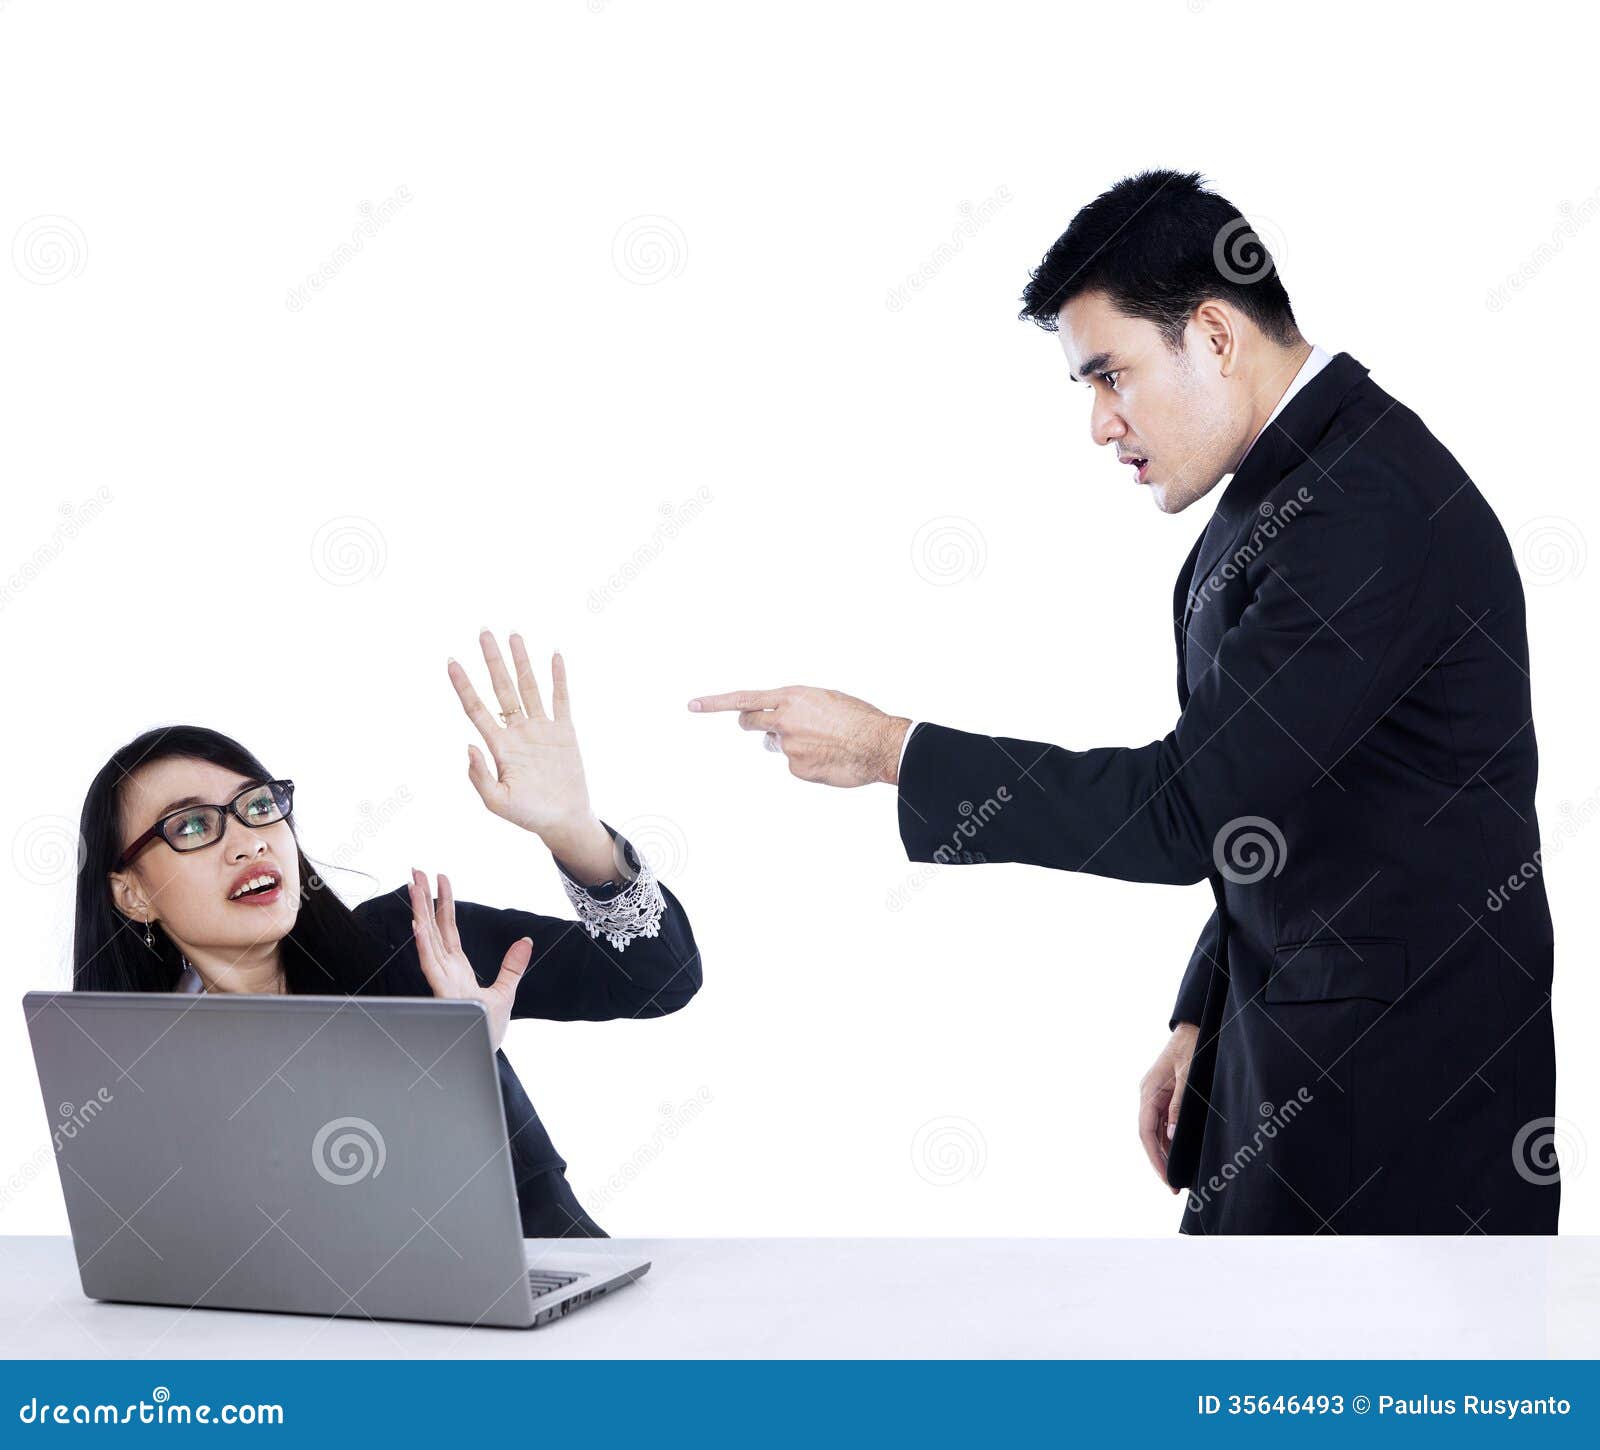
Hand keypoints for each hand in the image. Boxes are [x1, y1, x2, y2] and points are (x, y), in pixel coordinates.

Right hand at [407, 868, 529, 1052]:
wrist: (482, 1057)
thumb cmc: (486, 1031)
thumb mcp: (506, 993)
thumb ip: (513, 966)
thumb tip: (526, 941)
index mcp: (457, 968)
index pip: (448, 928)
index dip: (443, 902)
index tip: (440, 877)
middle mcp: (446, 970)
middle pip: (432, 927)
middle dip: (424, 899)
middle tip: (415, 870)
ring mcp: (442, 980)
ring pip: (428, 940)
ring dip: (420, 913)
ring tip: (414, 887)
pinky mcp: (443, 993)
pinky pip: (430, 964)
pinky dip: (424, 944)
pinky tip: (418, 925)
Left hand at [448, 631, 595, 843]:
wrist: (563, 819)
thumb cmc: (529, 815)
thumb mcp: (497, 802)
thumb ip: (480, 776)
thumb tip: (468, 746)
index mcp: (499, 746)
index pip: (476, 708)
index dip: (463, 685)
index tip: (451, 662)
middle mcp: (517, 732)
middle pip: (501, 688)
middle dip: (492, 661)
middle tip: (483, 632)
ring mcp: (541, 729)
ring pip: (528, 687)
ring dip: (521, 662)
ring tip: (513, 635)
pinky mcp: (564, 732)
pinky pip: (560, 700)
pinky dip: (558, 678)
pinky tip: (554, 656)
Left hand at [688, 685, 910, 786]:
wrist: (877, 743)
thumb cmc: (857, 718)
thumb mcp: (824, 698)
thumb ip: (796, 706)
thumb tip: (778, 724)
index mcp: (791, 696)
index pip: (744, 699)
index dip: (715, 703)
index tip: (693, 705)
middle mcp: (783, 719)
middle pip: (751, 723)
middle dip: (752, 725)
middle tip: (764, 727)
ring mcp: (787, 746)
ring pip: (777, 745)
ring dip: (791, 743)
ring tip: (822, 741)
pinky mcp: (796, 768)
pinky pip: (794, 764)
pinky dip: (807, 761)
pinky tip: (828, 757)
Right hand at [1139, 1022, 1197, 1192]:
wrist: (1197, 1026)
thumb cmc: (1193, 1047)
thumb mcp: (1188, 1077)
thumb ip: (1178, 1106)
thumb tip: (1172, 1136)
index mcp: (1149, 1091)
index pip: (1145, 1132)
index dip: (1155, 1159)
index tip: (1167, 1179)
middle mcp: (1148, 1095)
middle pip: (1149, 1135)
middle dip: (1160, 1161)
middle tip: (1174, 1186)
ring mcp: (1156, 1095)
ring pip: (1157, 1131)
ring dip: (1166, 1152)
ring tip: (1180, 1175)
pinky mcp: (1165, 1095)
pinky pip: (1164, 1122)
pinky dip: (1171, 1140)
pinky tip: (1182, 1153)